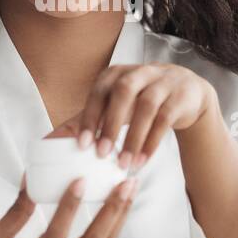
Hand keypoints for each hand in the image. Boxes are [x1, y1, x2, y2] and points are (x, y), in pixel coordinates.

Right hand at [0, 175, 135, 237]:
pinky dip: (110, 236)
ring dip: (119, 219)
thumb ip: (15, 214)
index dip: (70, 205)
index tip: (81, 181)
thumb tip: (29, 182)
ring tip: (129, 194)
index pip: (57, 233)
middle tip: (126, 184)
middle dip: (113, 208)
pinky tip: (116, 217)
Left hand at [69, 63, 217, 171]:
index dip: (90, 116)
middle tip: (102, 154)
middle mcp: (139, 72)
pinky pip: (165, 119)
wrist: (186, 93)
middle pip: (123, 92)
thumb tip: (51, 140)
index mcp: (116, 73)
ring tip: (124, 164)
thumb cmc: (140, 99)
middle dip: (111, 124)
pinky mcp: (180, 96)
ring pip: (147, 107)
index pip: (100, 91)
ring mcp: (162, 82)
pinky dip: (152, 141)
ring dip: (133, 137)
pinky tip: (142, 160)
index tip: (83, 145)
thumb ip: (88, 119)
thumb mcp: (114, 104)